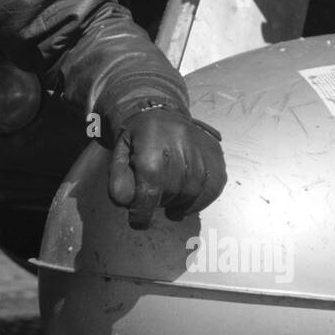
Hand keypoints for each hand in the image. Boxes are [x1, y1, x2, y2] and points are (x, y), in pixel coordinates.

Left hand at [107, 107, 226, 228]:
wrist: (158, 113)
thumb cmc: (136, 139)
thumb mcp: (119, 155)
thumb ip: (118, 180)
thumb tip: (126, 202)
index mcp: (152, 141)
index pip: (150, 186)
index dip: (143, 210)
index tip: (139, 222)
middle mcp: (181, 142)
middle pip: (171, 191)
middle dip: (158, 202)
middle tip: (151, 195)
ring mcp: (202, 147)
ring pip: (192, 193)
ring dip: (177, 202)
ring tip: (167, 193)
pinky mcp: (216, 155)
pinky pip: (212, 189)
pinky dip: (198, 201)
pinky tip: (185, 198)